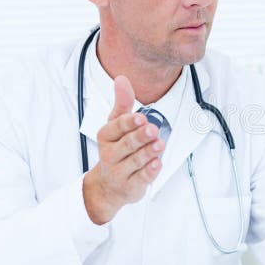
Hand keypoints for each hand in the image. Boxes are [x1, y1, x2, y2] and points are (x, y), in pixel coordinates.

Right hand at [83, 76, 165, 224]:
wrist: (108, 185)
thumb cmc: (115, 149)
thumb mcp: (116, 125)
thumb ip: (122, 103)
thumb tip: (121, 79)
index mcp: (105, 136)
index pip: (116, 127)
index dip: (129, 123)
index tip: (140, 117)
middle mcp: (110, 154)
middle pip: (127, 144)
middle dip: (140, 136)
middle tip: (152, 129)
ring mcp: (119, 171)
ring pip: (135, 161)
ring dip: (148, 152)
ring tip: (159, 144)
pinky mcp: (131, 186)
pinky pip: (141, 179)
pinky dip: (150, 171)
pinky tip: (157, 164)